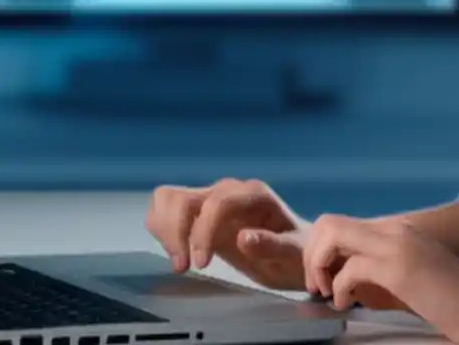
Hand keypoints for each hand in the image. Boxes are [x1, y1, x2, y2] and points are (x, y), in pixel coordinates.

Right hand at [145, 178, 308, 290]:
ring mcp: (211, 199)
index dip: (203, 232)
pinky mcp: (198, 213)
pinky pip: (167, 209)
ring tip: (179, 262)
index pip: (217, 203)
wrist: (295, 253)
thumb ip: (271, 245)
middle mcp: (229, 191)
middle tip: (183, 267)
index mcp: (254, 196)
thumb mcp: (292, 255)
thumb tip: (244, 238)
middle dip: (176, 232)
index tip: (201, 265)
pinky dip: (163, 230)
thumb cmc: (296, 255)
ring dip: (164, 230)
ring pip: (168, 198)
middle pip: (183, 197)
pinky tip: (178, 253)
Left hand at [303, 214, 458, 341]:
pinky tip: (349, 304)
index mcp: (397, 231)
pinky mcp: (401, 269)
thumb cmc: (453, 301)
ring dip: (320, 266)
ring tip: (329, 293)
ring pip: (332, 234)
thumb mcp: (411, 277)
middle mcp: (394, 231)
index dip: (321, 251)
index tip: (323, 279)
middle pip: (328, 223)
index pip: (340, 224)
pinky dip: (340, 288)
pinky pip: (351, 269)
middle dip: (312, 255)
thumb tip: (346, 276)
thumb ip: (381, 269)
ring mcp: (397, 246)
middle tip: (318, 285)